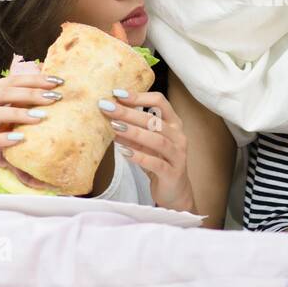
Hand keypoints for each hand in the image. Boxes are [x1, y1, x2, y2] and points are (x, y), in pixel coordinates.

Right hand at [0, 70, 65, 193]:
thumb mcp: (6, 119)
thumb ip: (20, 104)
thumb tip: (52, 90)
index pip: (10, 81)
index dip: (34, 79)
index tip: (58, 82)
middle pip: (2, 93)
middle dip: (30, 94)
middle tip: (54, 98)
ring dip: (18, 114)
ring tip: (41, 118)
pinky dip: (3, 138)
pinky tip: (21, 139)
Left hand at [103, 90, 195, 212]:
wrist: (175, 192)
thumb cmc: (159, 163)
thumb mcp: (145, 144)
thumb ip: (132, 131)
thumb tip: (108, 117)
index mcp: (173, 124)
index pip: (160, 102)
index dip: (139, 96)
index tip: (117, 93)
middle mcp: (178, 137)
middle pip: (154, 120)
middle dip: (129, 112)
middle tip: (108, 107)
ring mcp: (178, 156)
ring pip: (157, 140)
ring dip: (134, 132)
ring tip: (114, 126)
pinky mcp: (172, 174)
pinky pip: (156, 163)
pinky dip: (139, 156)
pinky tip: (123, 151)